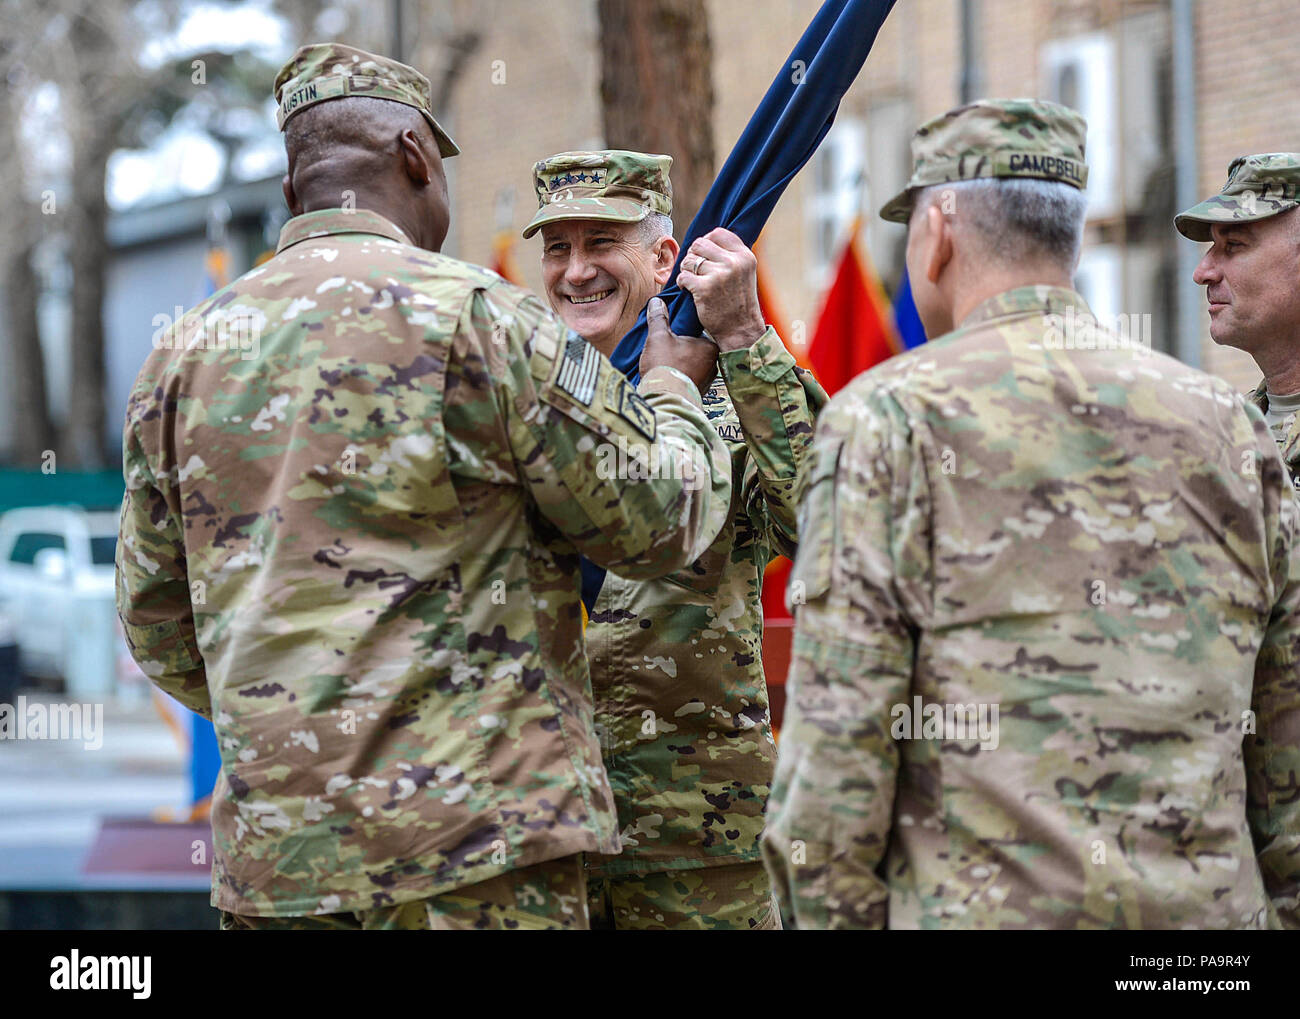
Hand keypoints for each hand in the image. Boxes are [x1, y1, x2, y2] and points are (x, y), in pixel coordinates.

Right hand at [639, 296, 718, 395]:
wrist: (664, 400)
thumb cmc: (665, 366)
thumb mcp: (659, 337)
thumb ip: (659, 318)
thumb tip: (656, 302)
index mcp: (710, 347)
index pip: (698, 331)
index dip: (683, 330)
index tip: (671, 332)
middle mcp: (714, 364)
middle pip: (695, 348)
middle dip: (681, 348)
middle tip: (665, 348)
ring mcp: (708, 380)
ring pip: (692, 364)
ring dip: (680, 362)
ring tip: (664, 362)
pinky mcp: (698, 392)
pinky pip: (689, 377)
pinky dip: (680, 375)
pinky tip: (668, 374)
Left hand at [677, 227, 765, 351]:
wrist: (741, 330)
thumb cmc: (739, 303)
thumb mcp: (744, 273)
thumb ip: (730, 256)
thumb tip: (706, 240)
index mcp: (744, 256)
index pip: (718, 233)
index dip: (706, 242)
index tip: (704, 254)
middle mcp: (733, 262)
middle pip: (700, 243)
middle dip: (693, 255)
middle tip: (694, 269)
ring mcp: (719, 275)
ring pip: (689, 260)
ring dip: (686, 270)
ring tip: (692, 281)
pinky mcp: (705, 289)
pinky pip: (683, 276)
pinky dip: (682, 283)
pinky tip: (687, 290)